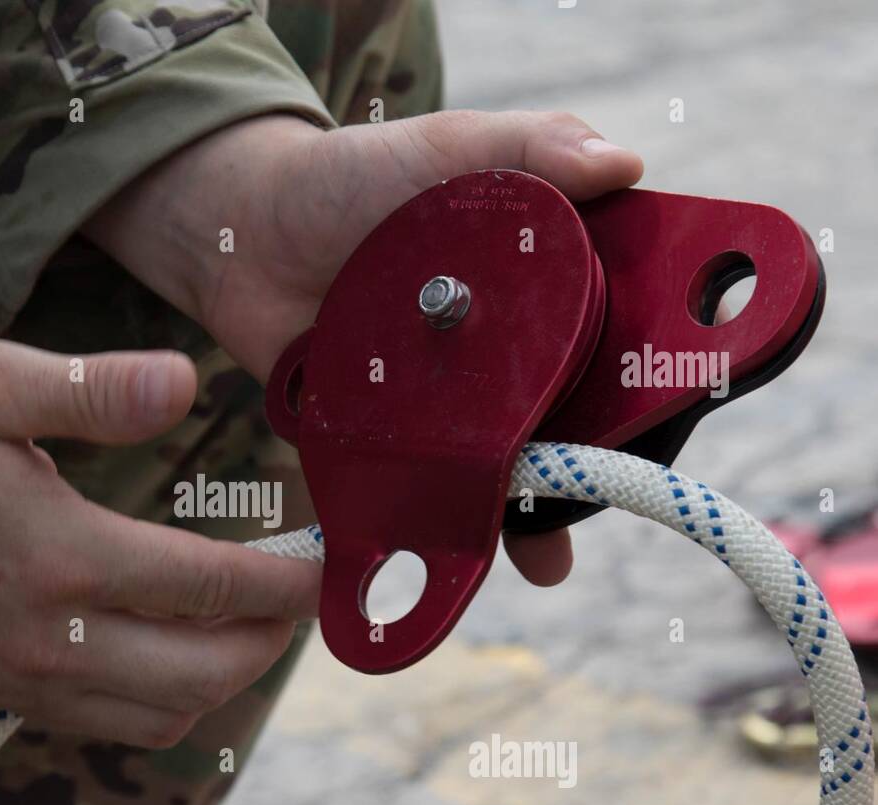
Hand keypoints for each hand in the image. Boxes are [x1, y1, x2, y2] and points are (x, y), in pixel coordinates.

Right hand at [0, 339, 320, 746]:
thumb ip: (93, 392)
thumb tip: (186, 383)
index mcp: (61, 557)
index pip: (210, 588)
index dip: (284, 581)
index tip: (326, 563)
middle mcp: (49, 638)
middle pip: (201, 675)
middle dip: (268, 642)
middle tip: (296, 597)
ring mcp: (19, 677)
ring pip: (158, 718)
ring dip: (219, 680)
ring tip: (244, 627)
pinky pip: (105, 724)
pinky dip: (159, 702)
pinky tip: (165, 652)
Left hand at [87, 109, 645, 585]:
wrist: (239, 234)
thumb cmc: (346, 178)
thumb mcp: (444, 147)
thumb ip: (527, 147)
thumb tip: (624, 164)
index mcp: (539, 277)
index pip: (618, 327)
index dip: (649, 366)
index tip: (668, 399)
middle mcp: (505, 347)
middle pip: (569, 412)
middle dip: (592, 460)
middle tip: (601, 495)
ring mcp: (450, 399)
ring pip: (502, 460)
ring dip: (525, 509)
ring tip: (542, 555)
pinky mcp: (391, 435)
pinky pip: (423, 481)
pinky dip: (438, 515)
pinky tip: (452, 548)